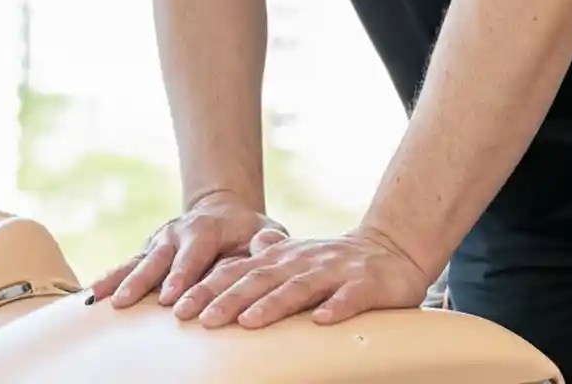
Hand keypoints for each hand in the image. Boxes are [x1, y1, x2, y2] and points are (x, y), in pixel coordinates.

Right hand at [89, 191, 285, 308]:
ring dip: (119, 280)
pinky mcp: (148, 251)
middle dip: (143, 282)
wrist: (223, 210)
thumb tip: (266, 247)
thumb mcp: (264, 231)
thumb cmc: (249, 231)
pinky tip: (91, 296)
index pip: (193, 255)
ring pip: (137, 262)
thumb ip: (265, 242)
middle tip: (127, 300)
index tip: (170, 297)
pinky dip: (109, 279)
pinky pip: (126, 266)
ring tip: (100, 298)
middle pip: (158, 259)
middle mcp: (177, 233)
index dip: (182, 276)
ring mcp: (159, 241)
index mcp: (206, 228)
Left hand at [173, 225, 430, 328]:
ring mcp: (334, 270)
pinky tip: (321, 321)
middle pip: (260, 279)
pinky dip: (336, 307)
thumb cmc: (334, 261)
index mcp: (281, 258)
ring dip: (272, 305)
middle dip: (229, 299)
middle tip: (202, 319)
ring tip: (248, 322)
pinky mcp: (366, 283)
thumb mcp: (293, 257)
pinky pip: (350, 297)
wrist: (390, 248)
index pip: (238, 272)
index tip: (180, 308)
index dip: (208, 289)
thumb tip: (221, 267)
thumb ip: (260, 261)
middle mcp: (302, 261)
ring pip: (299, 287)